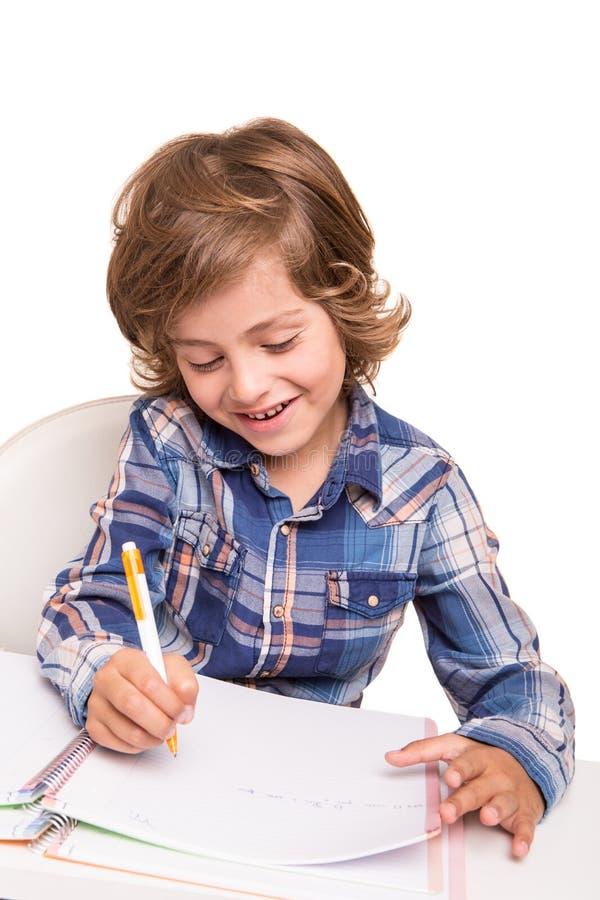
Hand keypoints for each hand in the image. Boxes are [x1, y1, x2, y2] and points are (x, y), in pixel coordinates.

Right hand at [86, 648, 197, 752]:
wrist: (128, 683)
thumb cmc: (153, 675)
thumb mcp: (173, 668)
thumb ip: (185, 683)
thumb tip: (185, 710)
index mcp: (126, 659)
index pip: (148, 682)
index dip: (169, 702)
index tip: (181, 712)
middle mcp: (105, 678)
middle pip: (132, 705)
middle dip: (159, 722)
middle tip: (172, 728)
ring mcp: (96, 702)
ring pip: (126, 730)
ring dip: (151, 738)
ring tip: (162, 733)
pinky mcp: (93, 725)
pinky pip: (118, 744)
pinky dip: (138, 746)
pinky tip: (146, 735)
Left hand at [385, 733, 544, 857]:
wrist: (525, 760)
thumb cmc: (482, 758)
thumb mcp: (454, 747)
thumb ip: (422, 751)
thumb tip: (390, 757)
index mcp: (475, 758)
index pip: (464, 762)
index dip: (457, 770)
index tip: (448, 777)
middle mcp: (493, 774)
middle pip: (477, 787)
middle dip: (464, 799)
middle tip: (448, 811)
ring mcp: (509, 792)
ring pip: (503, 802)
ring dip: (495, 810)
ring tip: (486, 817)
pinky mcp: (524, 811)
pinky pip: (525, 825)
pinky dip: (523, 837)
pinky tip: (518, 847)